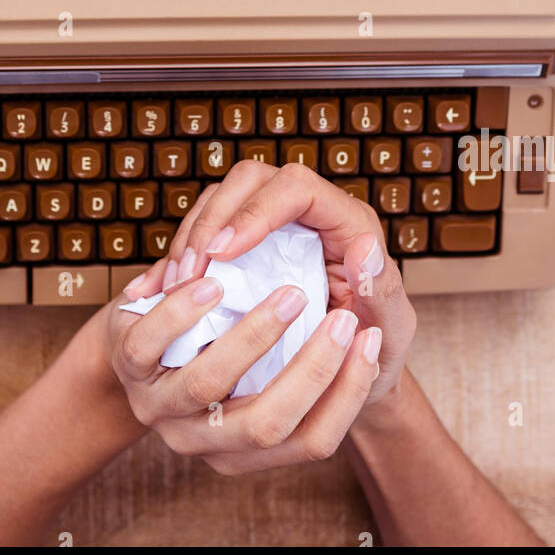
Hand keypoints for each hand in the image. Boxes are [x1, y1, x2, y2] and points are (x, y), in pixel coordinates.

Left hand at [102, 273, 381, 474]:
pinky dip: (184, 312)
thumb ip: (319, 343)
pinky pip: (151, 344)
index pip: (314, 442)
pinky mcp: (128, 362)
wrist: (144, 333)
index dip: (349, 392)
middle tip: (343, 318)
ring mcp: (161, 406)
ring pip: (209, 385)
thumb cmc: (222, 345)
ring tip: (291, 295)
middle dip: (314, 369)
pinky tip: (216, 285)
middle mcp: (204, 439)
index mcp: (249, 448)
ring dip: (256, 337)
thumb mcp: (270, 358)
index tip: (370, 338)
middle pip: (268, 425)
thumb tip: (370, 302)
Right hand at [124, 161, 416, 409]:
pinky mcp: (251, 241)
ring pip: (222, 198)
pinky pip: (208, 226)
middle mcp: (310, 211)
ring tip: (176, 286)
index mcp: (347, 221)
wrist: (353, 374)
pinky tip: (165, 287)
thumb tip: (364, 247)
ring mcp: (277, 222)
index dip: (255, 212)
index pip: (297, 188)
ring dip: (191, 237)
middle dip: (212, 221)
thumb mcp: (389, 333)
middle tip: (188, 275)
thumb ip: (383, 292)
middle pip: (250, 180)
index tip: (222, 252)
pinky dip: (184, 253)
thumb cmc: (375, 350)